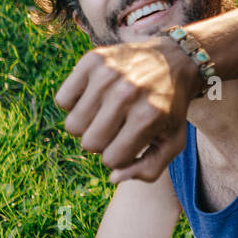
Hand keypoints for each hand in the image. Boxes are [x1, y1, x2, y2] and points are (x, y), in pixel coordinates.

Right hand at [54, 35, 199, 182]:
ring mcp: (107, 75)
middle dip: (103, 143)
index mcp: (147, 117)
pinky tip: (95, 99)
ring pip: (73, 125)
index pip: (111, 159)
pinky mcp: (91, 61)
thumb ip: (149, 169)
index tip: (132, 142)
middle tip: (118, 128)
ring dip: (88, 125)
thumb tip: (113, 177)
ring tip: (107, 114)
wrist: (174, 60)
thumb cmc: (170, 108)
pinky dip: (74, 104)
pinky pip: (62, 101)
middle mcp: (126, 94)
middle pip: (89, 144)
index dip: (120, 156)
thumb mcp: (173, 141)